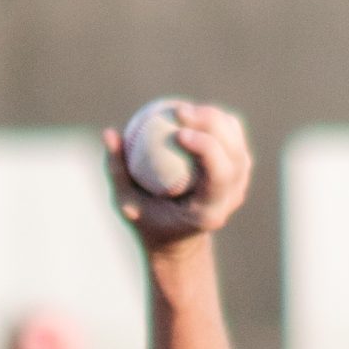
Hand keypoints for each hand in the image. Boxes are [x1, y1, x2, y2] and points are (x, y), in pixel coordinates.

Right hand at [103, 102, 253, 257]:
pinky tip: (192, 114)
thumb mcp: (125, 202)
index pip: (220, 174)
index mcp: (209, 212)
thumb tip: (108, 133)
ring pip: (237, 140)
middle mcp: (231, 198)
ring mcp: (240, 183)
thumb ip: (117, 170)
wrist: (178, 238)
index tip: (179, 132)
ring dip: (213, 117)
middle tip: (180, 110)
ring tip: (183, 111)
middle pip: (234, 152)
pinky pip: (233, 135)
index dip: (206, 147)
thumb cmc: (147, 221)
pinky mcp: (240, 169)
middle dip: (211, 123)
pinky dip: (214, 120)